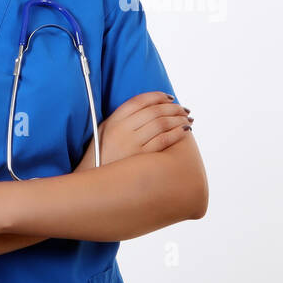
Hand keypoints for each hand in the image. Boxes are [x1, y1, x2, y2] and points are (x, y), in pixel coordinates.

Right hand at [76, 91, 193, 170]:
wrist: (94, 185)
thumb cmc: (102, 157)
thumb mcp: (104, 132)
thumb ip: (121, 118)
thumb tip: (149, 107)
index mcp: (113, 120)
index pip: (139, 101)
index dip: (158, 96)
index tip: (170, 98)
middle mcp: (121, 130)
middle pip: (154, 111)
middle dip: (173, 108)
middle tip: (184, 109)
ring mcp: (131, 144)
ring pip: (161, 123)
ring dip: (178, 118)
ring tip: (188, 119)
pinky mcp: (140, 158)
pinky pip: (163, 140)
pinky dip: (177, 133)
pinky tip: (185, 130)